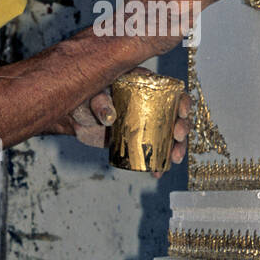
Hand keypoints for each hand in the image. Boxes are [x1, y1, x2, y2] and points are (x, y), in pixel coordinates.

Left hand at [54, 81, 192, 174]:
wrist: (77, 119)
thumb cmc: (84, 100)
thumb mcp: (92, 96)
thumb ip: (99, 103)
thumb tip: (109, 116)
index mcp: (144, 86)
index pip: (170, 91)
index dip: (181, 100)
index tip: (182, 112)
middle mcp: (151, 104)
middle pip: (175, 115)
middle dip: (182, 127)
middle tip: (177, 137)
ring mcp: (147, 124)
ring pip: (170, 135)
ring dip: (176, 147)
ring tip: (173, 159)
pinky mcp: (141, 140)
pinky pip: (156, 151)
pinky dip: (159, 163)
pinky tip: (158, 172)